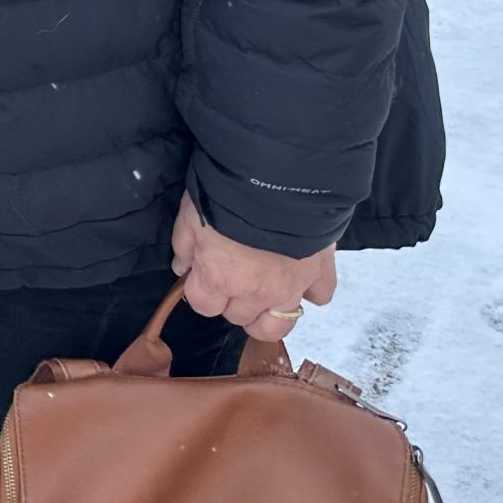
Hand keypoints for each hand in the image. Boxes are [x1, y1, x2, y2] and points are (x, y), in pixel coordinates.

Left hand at [172, 193, 337, 341]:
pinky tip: (299, 277)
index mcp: (219, 279)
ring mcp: (292, 287)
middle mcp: (255, 292)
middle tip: (232, 278)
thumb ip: (184, 246)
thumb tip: (182, 268)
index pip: (203, 306)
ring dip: (267, 315)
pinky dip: (309, 292)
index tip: (201, 275)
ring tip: (262, 297)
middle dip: (231, 301)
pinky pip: (319, 297)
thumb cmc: (225, 193)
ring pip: (279, 325)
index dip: (200, 291)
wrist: (278, 177)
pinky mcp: (321, 273)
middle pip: (238, 317)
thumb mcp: (190, 215)